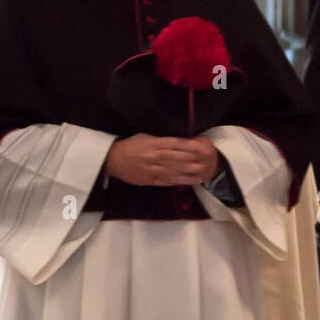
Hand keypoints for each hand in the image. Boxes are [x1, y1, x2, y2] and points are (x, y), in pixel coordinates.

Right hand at [103, 135, 219, 186]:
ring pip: (173, 171)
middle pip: (175, 158)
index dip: (187, 146)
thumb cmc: (130, 146)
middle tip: (205, 162)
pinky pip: (166, 181)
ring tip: (201, 173)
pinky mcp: (149, 180)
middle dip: (191, 160)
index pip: (173, 144)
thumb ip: (160, 140)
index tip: (199, 148)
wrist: (113, 160)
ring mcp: (151, 169)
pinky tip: (188, 181)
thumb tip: (177, 140)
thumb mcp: (144, 137)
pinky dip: (178, 181)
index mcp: (153, 144)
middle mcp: (153, 157)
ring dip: (188, 173)